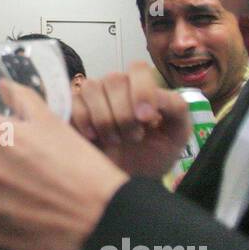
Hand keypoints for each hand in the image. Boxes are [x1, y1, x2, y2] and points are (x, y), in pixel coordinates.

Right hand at [70, 62, 191, 177]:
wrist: (129, 180)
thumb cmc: (153, 156)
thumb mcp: (176, 134)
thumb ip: (176, 107)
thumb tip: (157, 95)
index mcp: (141, 87)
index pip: (138, 69)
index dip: (142, 90)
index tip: (146, 119)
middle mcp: (115, 86)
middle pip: (114, 79)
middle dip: (124, 114)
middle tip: (134, 138)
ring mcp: (91, 96)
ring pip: (92, 88)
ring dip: (105, 119)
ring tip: (115, 141)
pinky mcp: (72, 109)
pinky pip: (73, 103)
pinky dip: (85, 122)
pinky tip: (94, 138)